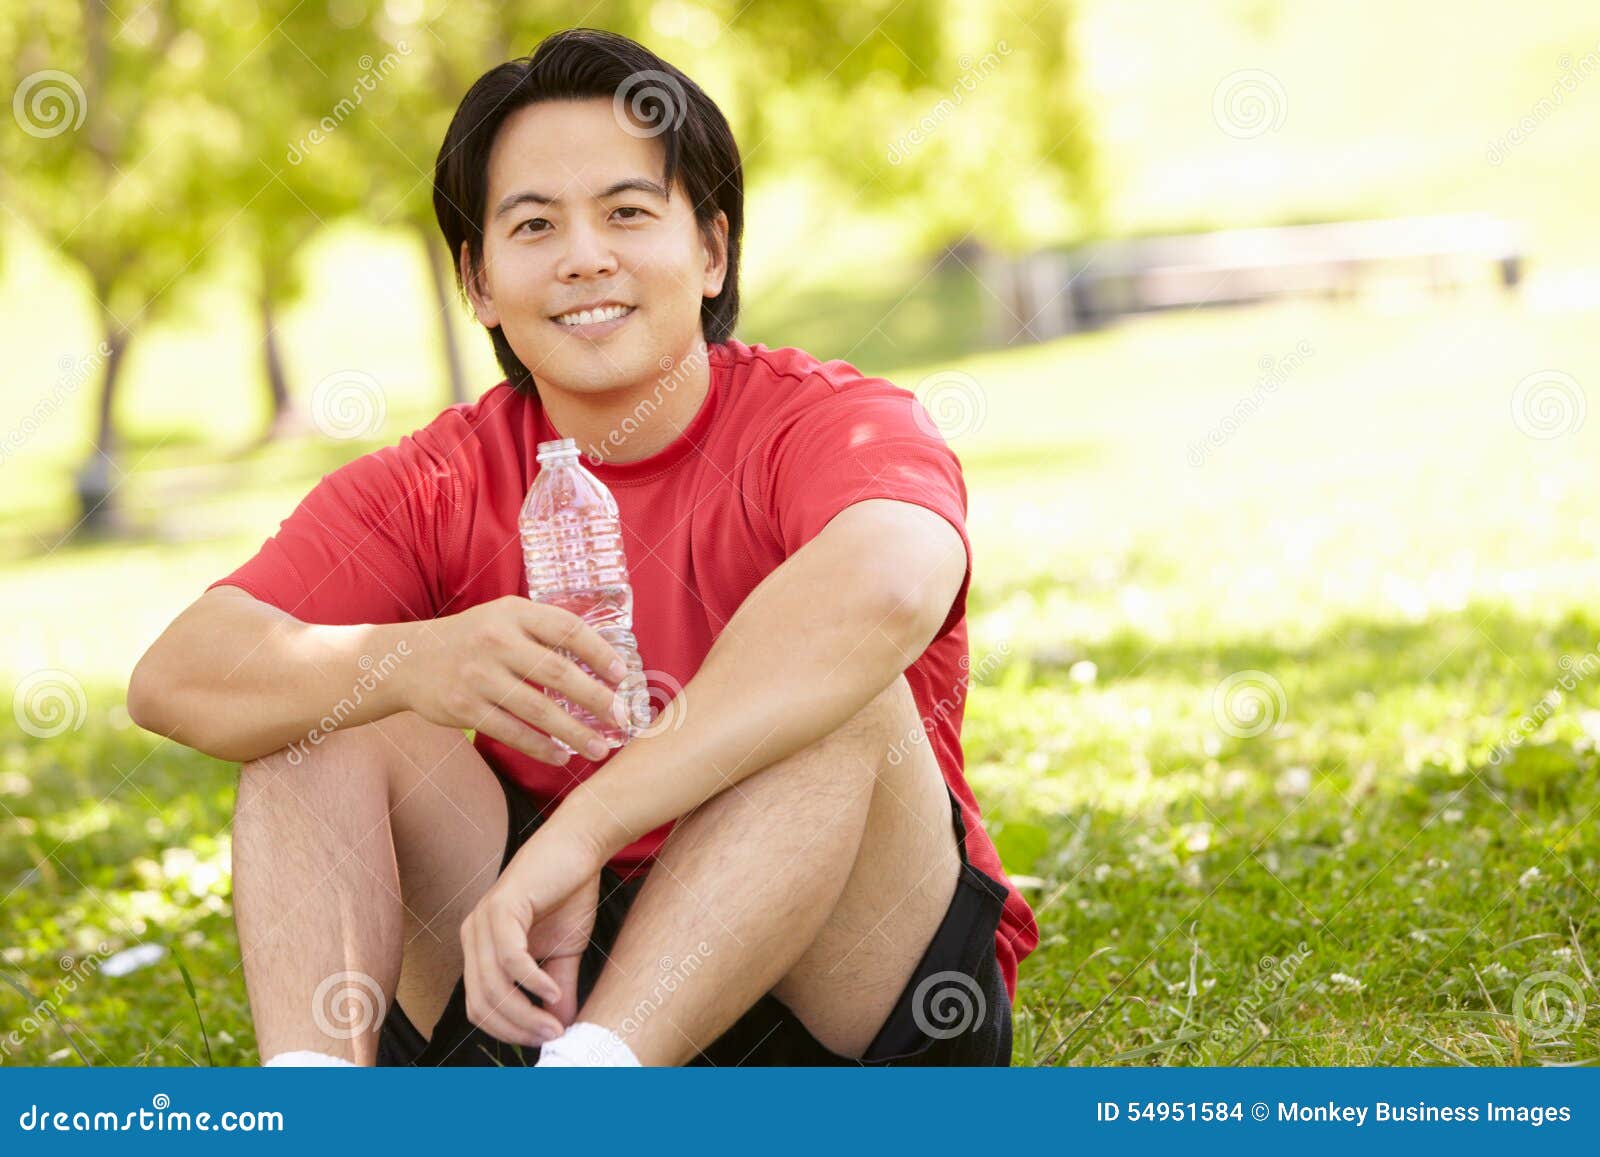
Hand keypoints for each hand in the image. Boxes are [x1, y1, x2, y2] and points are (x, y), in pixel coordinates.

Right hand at [399, 595, 629, 765]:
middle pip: (557, 672)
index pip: (566, 628)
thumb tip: (602, 657)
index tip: (622, 673)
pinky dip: (540, 747)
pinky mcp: (464, 707)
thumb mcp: (505, 617)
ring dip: (574, 732)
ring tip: (600, 748)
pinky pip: (511, 732)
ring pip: (537, 709)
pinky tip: (561, 756)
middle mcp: (496, 641)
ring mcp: (478, 676)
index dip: (599, 652)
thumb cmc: (472, 638)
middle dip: (595, 699)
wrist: (409, 659)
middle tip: (621, 717)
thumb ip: (544, 630)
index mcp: (513, 613)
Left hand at [460, 826, 604, 1044]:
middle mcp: (472, 935)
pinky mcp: (502, 908)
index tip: (544, 1039)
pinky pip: (510, 958)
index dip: (509, 1030)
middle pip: (482, 1003)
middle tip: (552, 1037)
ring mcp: (483, 921)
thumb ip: (557, 991)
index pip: (479, 1006)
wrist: (579, 846)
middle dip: (517, 1029)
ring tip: (555, 1023)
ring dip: (525, 1012)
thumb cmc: (568, 892)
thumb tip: (561, 1028)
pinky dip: (531, 982)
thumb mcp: (562, 953)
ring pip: (493, 986)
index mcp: (479, 947)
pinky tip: (552, 991)